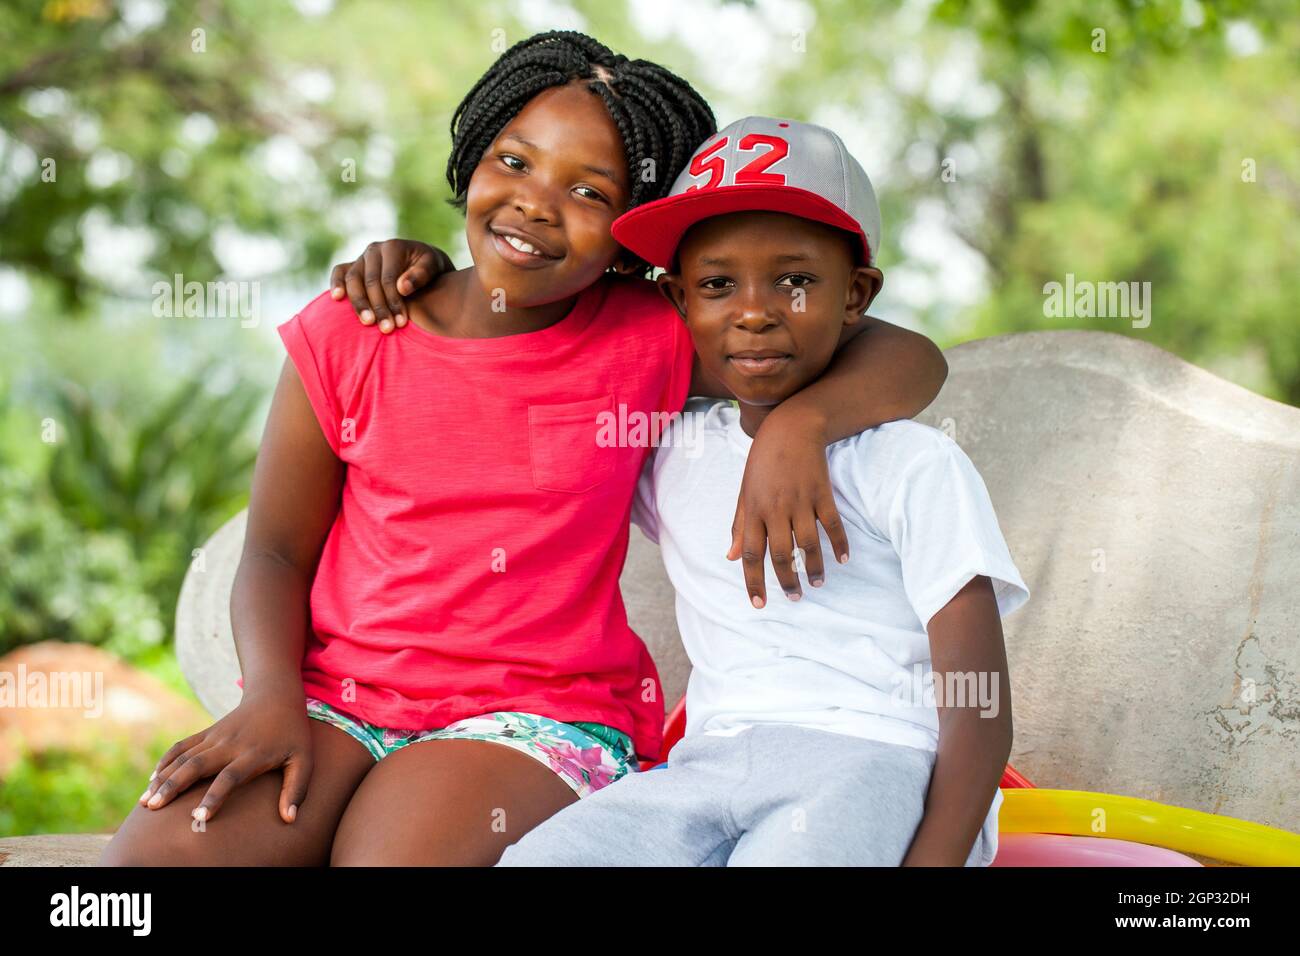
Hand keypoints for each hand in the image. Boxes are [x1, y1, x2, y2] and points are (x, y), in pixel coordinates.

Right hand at [138, 693, 313, 824]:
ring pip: (184, 757)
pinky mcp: (208, 731)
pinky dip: (166, 761)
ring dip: (163, 777)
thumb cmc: (293, 734)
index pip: (229, 777)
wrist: (277, 696)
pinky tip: (153, 779)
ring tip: (146, 800)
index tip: (199, 816)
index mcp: (253, 754)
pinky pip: (182, 745)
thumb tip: (289, 819)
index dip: (214, 797)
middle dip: (173, 787)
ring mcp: (216, 736)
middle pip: (197, 766)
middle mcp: (230, 745)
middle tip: (153, 808)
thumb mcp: (304, 760)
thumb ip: (297, 789)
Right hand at [328, 239, 452, 332]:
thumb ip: (421, 275)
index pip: (389, 279)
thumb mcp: (434, 267)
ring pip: (353, 280)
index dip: (393, 302)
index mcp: (393, 247)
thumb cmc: (431, 269)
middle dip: (379, 307)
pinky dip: (336, 283)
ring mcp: (362, 258)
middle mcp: (375, 250)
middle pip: (370, 281)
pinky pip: (340, 272)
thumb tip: (402, 288)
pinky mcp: (354, 266)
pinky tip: (336, 298)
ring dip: (359, 303)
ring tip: (368, 323)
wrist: (424, 266)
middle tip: (387, 329)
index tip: (401, 323)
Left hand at [727, 405, 849, 607]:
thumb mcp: (744, 492)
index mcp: (753, 510)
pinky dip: (839, 543)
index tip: (758, 604)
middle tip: (794, 597)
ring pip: (807, 544)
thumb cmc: (762, 462)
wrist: (790, 428)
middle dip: (786, 580)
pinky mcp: (821, 493)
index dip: (753, 581)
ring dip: (813, 567)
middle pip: (780, 554)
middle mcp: (775, 508)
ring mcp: (800, 501)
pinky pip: (832, 524)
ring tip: (816, 584)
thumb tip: (731, 557)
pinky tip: (842, 559)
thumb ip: (739, 525)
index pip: (751, 554)